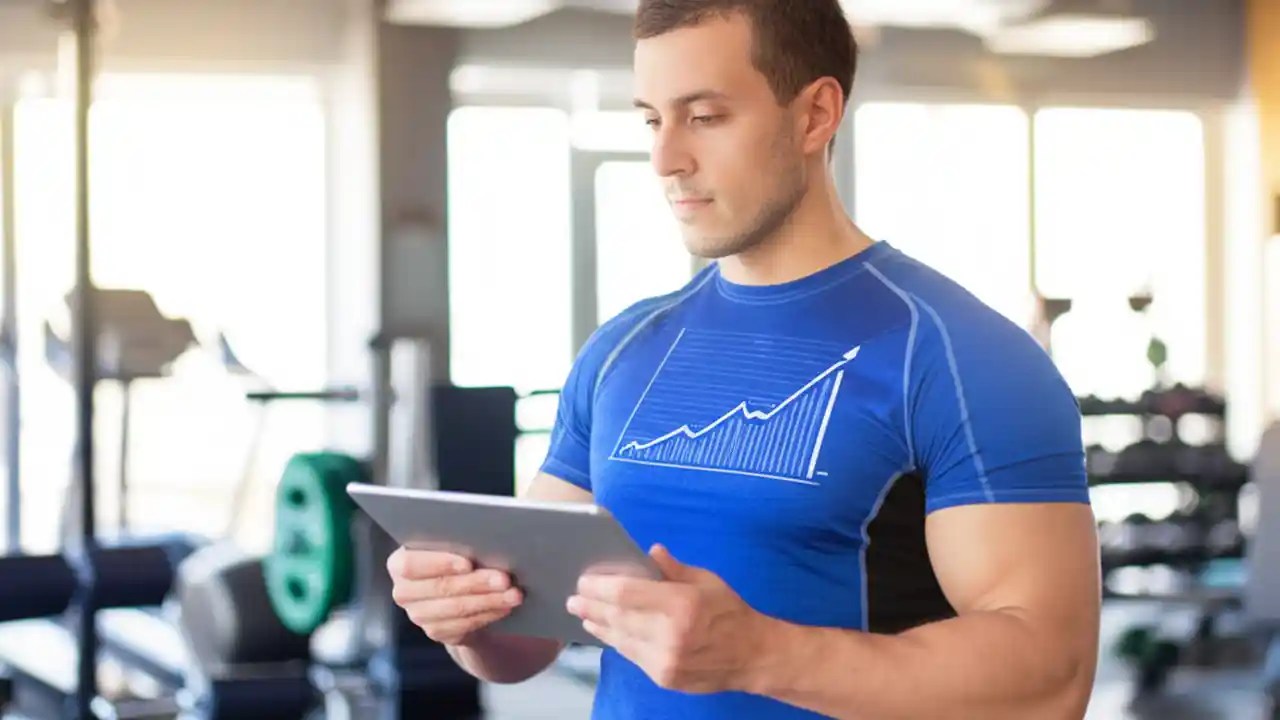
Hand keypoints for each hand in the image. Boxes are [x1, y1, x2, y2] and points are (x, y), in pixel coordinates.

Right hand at [386, 547, 522, 646]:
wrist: (457, 590)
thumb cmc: (456, 555)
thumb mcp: (454, 545)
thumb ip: (459, 540)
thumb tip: (487, 537)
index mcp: (400, 563)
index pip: (411, 564)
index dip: (439, 564)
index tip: (468, 563)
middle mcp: (404, 591)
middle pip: (440, 587)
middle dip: (476, 582)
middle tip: (505, 578)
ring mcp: (419, 615)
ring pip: (456, 609)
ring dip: (489, 600)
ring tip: (514, 594)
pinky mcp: (437, 632)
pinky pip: (464, 625)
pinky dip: (488, 614)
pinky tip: (505, 606)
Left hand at [567, 544, 768, 693]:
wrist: (751, 655)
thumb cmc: (729, 612)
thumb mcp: (706, 581)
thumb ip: (674, 569)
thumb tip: (651, 552)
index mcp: (682, 604)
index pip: (627, 593)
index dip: (600, 586)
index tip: (584, 580)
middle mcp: (670, 634)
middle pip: (617, 617)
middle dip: (592, 606)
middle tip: (574, 598)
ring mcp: (665, 659)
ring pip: (620, 639)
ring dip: (598, 625)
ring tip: (583, 614)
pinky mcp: (663, 676)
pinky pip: (631, 655)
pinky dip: (616, 641)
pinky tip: (606, 631)